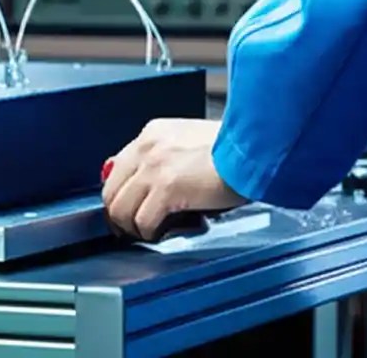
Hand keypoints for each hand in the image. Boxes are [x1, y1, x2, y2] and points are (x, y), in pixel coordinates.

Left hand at [102, 118, 246, 241]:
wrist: (255, 147)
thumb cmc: (236, 147)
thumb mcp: (192, 141)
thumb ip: (168, 156)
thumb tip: (153, 183)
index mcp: (153, 133)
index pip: (117, 167)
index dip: (121, 192)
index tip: (127, 206)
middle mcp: (148, 146)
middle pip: (111, 189)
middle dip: (118, 213)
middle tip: (130, 228)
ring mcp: (154, 166)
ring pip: (120, 208)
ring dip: (131, 226)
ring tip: (145, 233)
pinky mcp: (166, 188)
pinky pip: (142, 221)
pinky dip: (149, 233)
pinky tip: (160, 233)